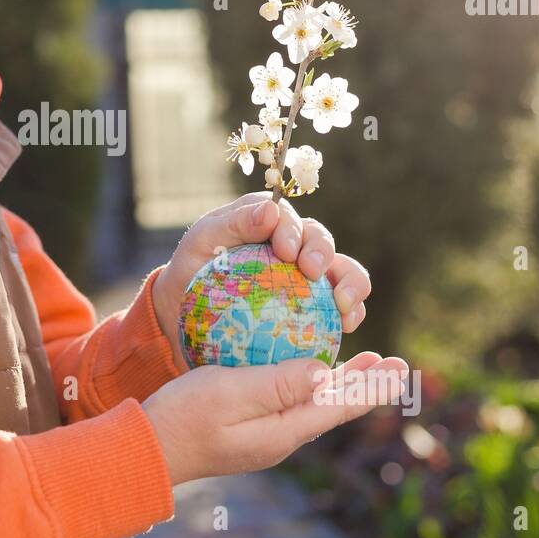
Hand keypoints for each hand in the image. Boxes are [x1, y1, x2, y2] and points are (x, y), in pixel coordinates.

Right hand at [143, 349, 408, 486]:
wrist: (145, 451)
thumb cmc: (182, 417)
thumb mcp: (229, 393)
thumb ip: (277, 383)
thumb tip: (323, 374)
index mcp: (283, 430)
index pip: (340, 405)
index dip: (372, 385)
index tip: (402, 368)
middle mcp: (280, 437)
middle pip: (334, 406)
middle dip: (366, 383)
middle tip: (399, 365)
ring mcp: (264, 436)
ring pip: (315, 405)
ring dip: (344, 383)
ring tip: (368, 365)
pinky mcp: (247, 429)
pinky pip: (293, 404)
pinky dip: (314, 385)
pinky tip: (311, 375)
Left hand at [151, 191, 372, 368]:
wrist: (187, 312)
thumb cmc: (192, 269)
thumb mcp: (203, 241)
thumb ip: (235, 223)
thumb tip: (271, 212)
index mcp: (268, 219)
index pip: (288, 218)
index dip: (293, 231)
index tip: (287, 252)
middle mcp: (294, 241)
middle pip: (320, 240)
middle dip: (322, 253)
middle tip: (312, 271)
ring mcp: (308, 274)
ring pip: (343, 270)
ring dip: (352, 283)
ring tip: (345, 303)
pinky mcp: (316, 305)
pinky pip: (343, 306)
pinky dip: (352, 312)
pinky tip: (347, 326)